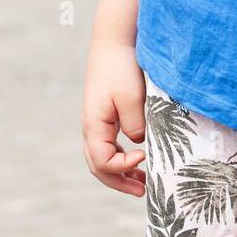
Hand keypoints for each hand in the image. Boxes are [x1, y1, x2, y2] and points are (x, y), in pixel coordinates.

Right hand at [82, 41, 146, 196]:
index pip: (102, 162)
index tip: (145, 156)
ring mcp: (97, 123)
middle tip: (144, 192)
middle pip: (98, 166)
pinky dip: (122, 158)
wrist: (114, 43)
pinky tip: (140, 158)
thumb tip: (140, 145)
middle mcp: (91, 128)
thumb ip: (135, 124)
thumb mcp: (131, 97)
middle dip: (120, 182)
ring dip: (121, 173)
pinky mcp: (106, 117)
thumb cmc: (122, 68)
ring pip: (103, 158)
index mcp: (93, 125)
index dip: (123, 167)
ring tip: (144, 182)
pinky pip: (109, 146)